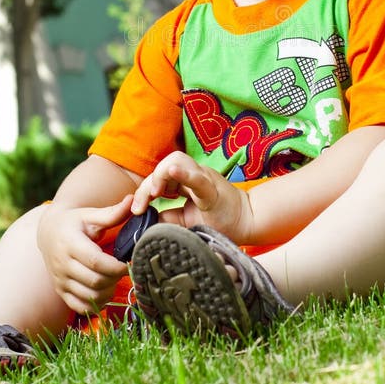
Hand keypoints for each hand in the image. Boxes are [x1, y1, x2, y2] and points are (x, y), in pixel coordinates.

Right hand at [37, 196, 131, 314]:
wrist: (49, 232)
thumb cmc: (74, 221)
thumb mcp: (90, 214)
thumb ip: (112, 213)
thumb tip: (133, 201)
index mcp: (70, 243)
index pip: (95, 262)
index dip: (116, 266)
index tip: (129, 262)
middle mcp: (62, 264)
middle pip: (95, 281)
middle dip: (115, 278)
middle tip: (125, 270)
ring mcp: (60, 280)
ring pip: (89, 297)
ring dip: (108, 292)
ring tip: (115, 279)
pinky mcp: (61, 291)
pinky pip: (80, 307)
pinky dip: (96, 304)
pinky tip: (105, 291)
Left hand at [131, 152, 251, 242]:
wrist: (247, 222)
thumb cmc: (217, 221)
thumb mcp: (185, 221)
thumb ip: (166, 218)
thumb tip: (142, 222)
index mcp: (185, 182)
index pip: (160, 176)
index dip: (145, 190)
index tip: (137, 210)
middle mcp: (194, 175)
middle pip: (165, 164)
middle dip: (149, 184)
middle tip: (141, 206)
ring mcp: (204, 178)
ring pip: (177, 160)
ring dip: (161, 175)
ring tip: (156, 193)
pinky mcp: (213, 190)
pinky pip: (197, 178)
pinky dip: (184, 174)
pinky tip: (173, 171)